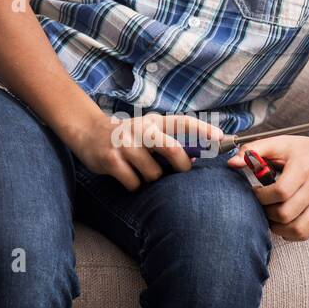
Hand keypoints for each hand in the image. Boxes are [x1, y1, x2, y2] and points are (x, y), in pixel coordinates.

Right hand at [68, 112, 224, 191]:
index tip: (220, 137)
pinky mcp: (110, 159)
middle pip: (171, 149)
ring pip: (153, 173)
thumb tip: (195, 157)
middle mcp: (139, 129)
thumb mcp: (147, 133)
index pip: (181, 122)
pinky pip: (133, 182)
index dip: (202, 129)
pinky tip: (126, 176)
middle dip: (181, 165)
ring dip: (150, 179)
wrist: (88, 133)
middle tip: (180, 171)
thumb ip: (168, 141)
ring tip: (140, 172)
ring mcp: (124, 144)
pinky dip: (133, 185)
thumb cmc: (126, 138)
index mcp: (153, 122)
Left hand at [227, 133, 308, 240]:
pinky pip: (306, 233)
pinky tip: (281, 221)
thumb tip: (232, 163)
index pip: (280, 192)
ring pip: (296, 229)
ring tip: (269, 214)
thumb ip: (253, 150)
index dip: (262, 196)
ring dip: (277, 227)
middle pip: (286, 213)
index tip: (255, 191)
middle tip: (261, 204)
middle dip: (266, 212)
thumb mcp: (278, 143)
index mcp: (303, 169)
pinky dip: (289, 233)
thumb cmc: (302, 150)